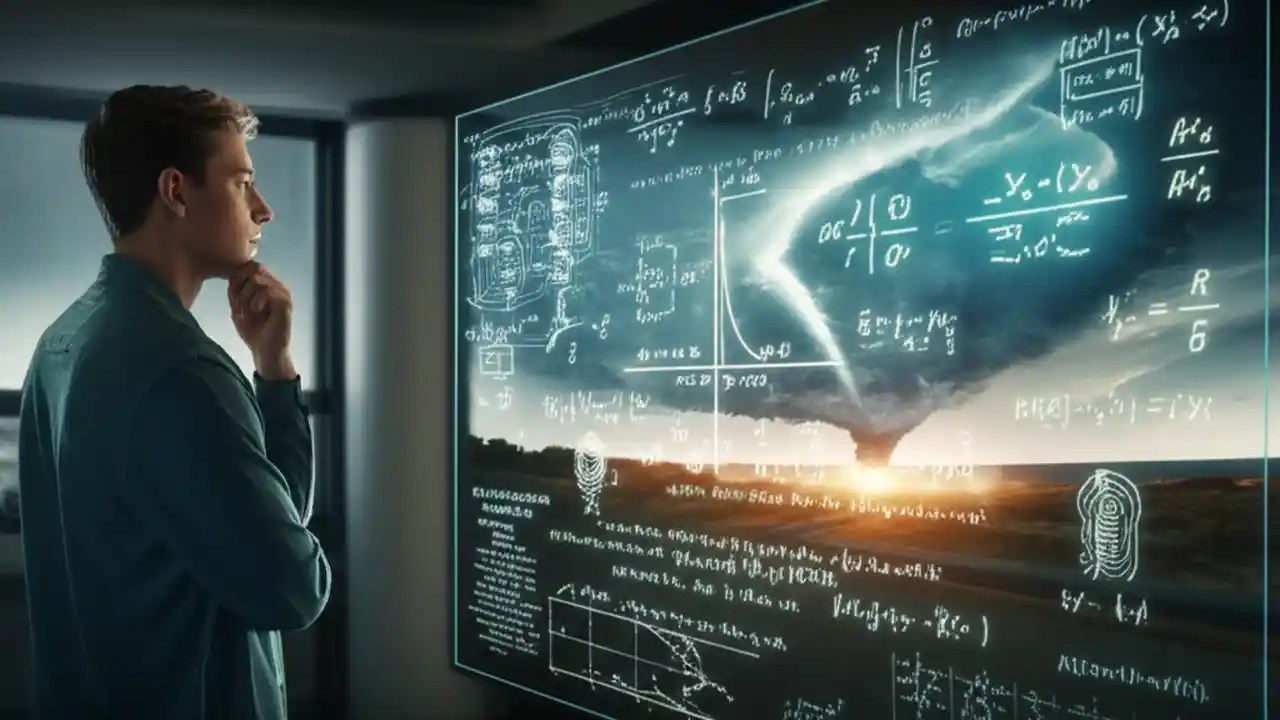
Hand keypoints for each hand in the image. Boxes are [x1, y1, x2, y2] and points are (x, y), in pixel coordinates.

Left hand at [228, 261, 294, 378]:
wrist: (264, 352)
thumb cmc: (253, 331)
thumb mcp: (237, 306)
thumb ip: (235, 289)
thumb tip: (232, 273)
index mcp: (267, 284)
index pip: (251, 265)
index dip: (236, 277)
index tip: (231, 297)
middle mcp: (277, 285)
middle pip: (255, 267)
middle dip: (240, 284)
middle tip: (237, 304)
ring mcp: (283, 293)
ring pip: (258, 279)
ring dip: (245, 295)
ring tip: (244, 311)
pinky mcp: (285, 304)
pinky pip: (267, 291)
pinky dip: (255, 301)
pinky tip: (254, 311)